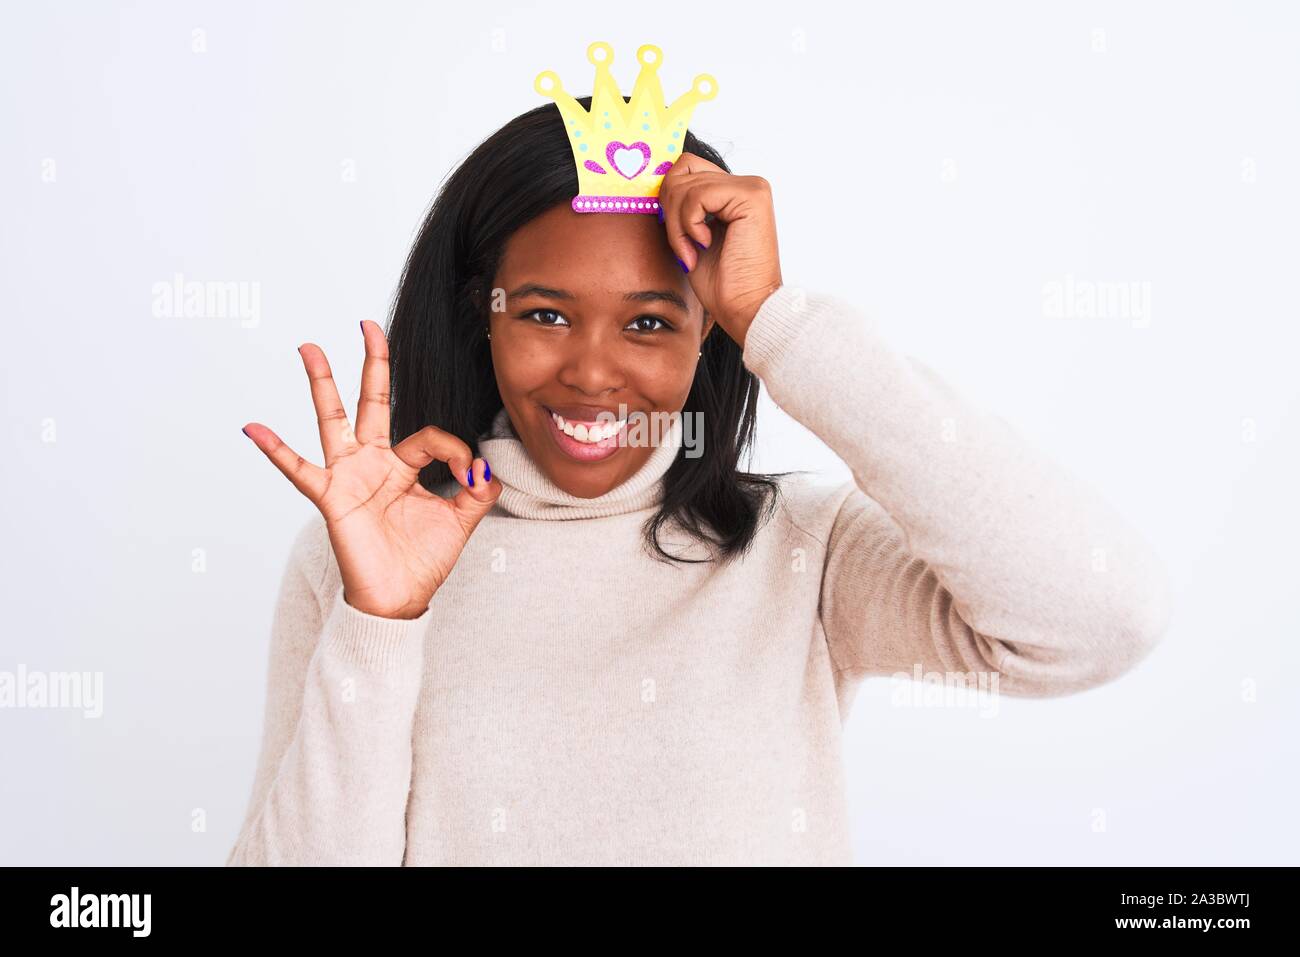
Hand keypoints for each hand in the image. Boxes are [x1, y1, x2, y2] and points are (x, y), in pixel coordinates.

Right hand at [242, 321, 499, 619]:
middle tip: (367, 324)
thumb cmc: (423, 560)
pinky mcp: (331, 497)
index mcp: (404, 465)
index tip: (469, 477)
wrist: (398, 599)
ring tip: (309, 347)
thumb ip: (477, 490)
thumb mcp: (462, 521)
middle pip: (373, 402)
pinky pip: (299, 470)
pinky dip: (276, 450)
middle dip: (372, 364)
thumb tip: (484, 466)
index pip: (430, 436)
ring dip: (323, 383)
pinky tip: (254, 428)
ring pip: (334, 420)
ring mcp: (349, 476)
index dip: (455, 451)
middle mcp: (373, 463)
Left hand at [656, 152, 783, 347]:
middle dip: (671, 212)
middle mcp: (746, 184)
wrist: (744, 308)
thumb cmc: (721, 282)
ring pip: (686, 184)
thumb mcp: (690, 235)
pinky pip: (698, 195)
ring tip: (692, 251)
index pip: (686, 168)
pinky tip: (704, 244)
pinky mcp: (751, 196)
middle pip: (683, 170)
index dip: (669, 197)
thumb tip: (656, 183)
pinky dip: (689, 224)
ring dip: (678, 224)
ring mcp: (751, 187)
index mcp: (733, 191)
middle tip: (684, 248)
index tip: (676, 234)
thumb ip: (681, 206)